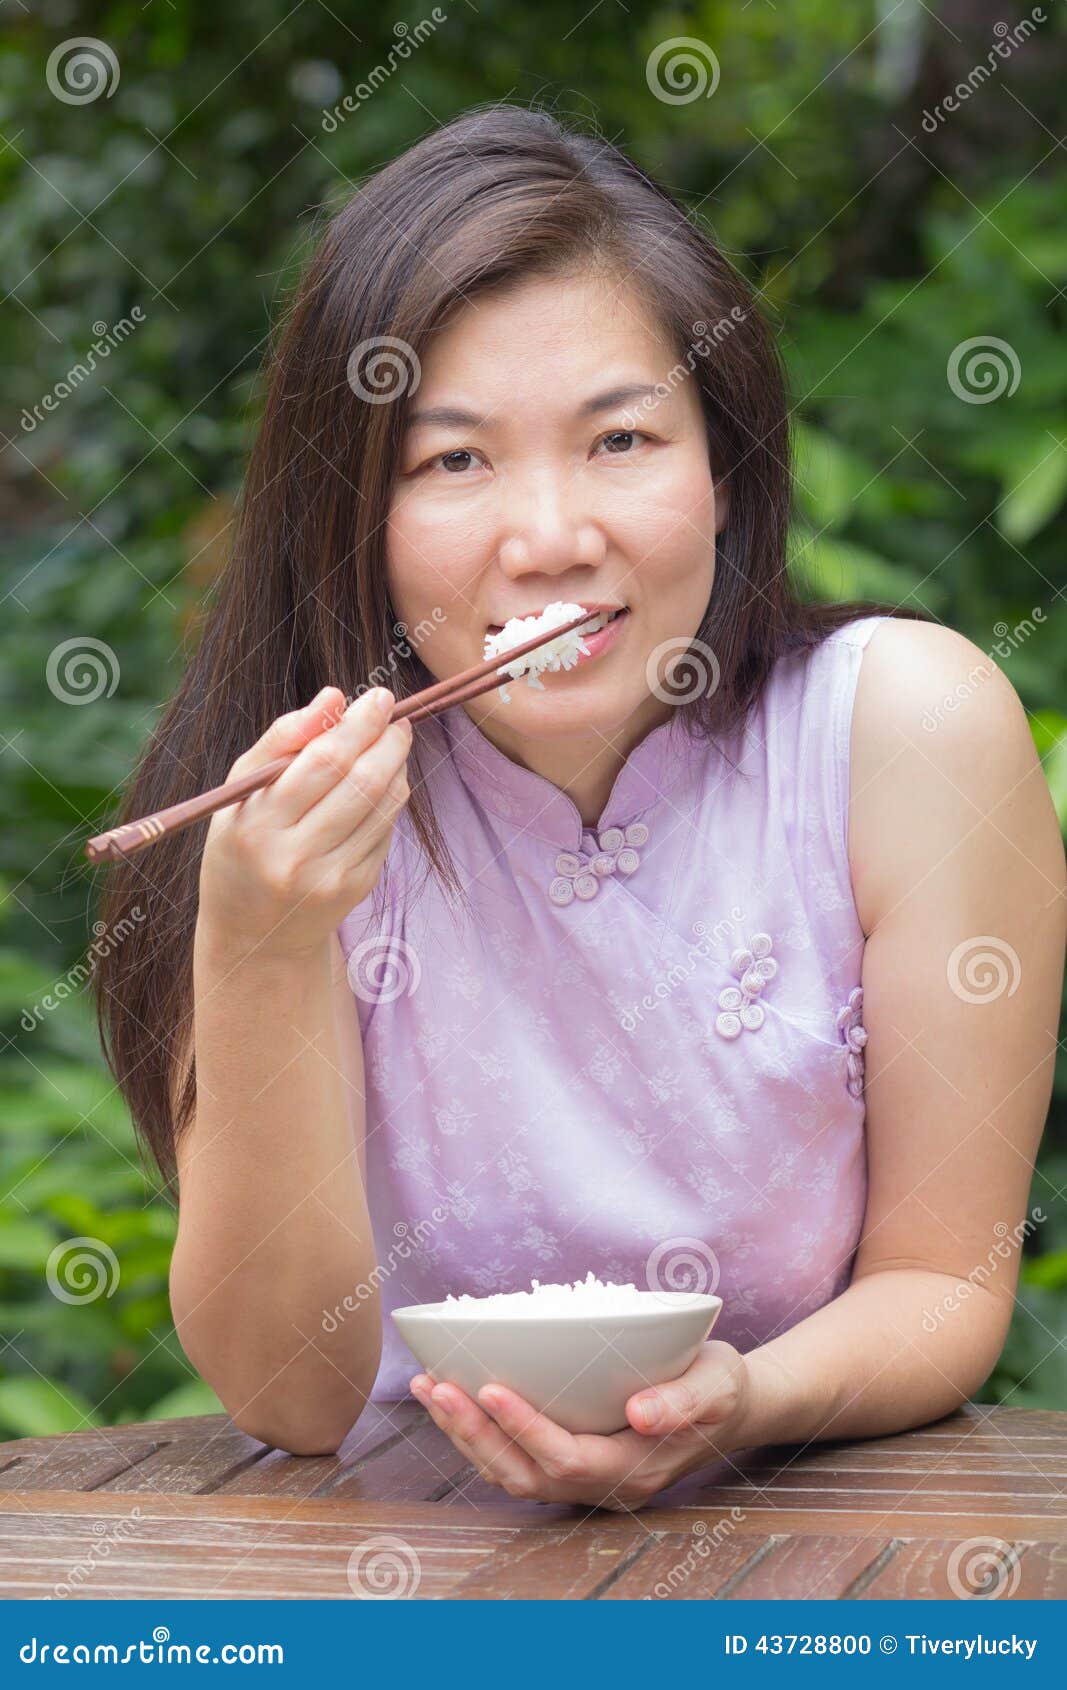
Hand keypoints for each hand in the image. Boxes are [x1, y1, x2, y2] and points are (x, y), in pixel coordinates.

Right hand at [198, 685, 411, 958]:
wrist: (255, 933)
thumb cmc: (243, 844)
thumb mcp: (242, 792)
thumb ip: (281, 740)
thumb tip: (333, 697)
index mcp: (259, 825)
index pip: (324, 763)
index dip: (359, 725)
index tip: (377, 697)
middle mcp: (296, 857)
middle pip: (364, 782)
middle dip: (387, 738)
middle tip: (394, 713)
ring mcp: (332, 877)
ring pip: (385, 804)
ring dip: (396, 763)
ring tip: (390, 741)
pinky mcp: (358, 887)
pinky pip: (387, 828)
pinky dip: (392, 796)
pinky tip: (381, 781)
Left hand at [410, 1340, 751, 1510]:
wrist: (731, 1407)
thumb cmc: (721, 1387)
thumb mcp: (716, 1385)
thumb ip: (683, 1402)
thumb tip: (642, 1413)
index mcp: (634, 1468)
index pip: (566, 1458)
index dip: (523, 1428)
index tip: (489, 1387)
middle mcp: (602, 1483)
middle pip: (524, 1473)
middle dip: (474, 1433)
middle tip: (436, 1385)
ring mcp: (585, 1478)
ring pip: (510, 1472)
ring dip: (465, 1433)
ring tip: (428, 1386)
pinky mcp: (572, 1461)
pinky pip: (515, 1459)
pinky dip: (479, 1432)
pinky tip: (454, 1395)